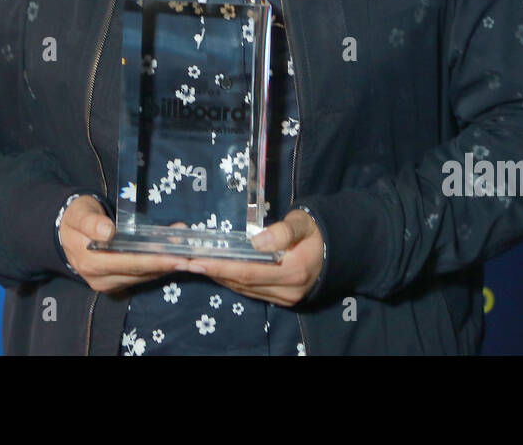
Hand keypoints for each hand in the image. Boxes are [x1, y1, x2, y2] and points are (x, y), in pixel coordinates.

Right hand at [59, 195, 187, 293]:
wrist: (64, 231)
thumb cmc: (75, 217)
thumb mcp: (80, 212)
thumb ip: (92, 222)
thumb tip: (108, 232)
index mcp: (91, 262)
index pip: (129, 263)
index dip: (154, 261)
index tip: (177, 257)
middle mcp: (101, 279)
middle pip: (141, 273)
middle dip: (168, 264)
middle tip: (194, 256)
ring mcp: (109, 283)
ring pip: (144, 277)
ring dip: (167, 265)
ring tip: (189, 252)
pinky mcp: (116, 282)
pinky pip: (142, 276)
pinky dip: (159, 266)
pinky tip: (175, 255)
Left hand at [180, 208, 323, 306]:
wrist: (335, 249)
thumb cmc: (315, 231)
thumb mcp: (303, 222)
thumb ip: (283, 230)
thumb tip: (257, 241)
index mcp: (294, 271)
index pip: (248, 272)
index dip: (221, 267)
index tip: (197, 260)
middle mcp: (289, 290)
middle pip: (243, 283)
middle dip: (214, 273)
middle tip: (187, 262)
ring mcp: (286, 298)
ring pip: (245, 290)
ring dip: (221, 278)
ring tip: (198, 265)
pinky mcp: (283, 299)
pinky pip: (252, 292)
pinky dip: (234, 282)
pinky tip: (219, 271)